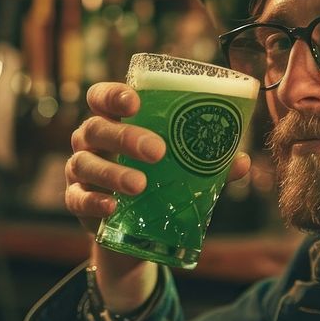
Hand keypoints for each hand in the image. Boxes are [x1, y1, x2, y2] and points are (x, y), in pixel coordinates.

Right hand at [65, 81, 251, 311]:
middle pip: (96, 128)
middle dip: (124, 137)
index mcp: (114, 120)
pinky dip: (94, 202)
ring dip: (112, 173)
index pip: (101, 96)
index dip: (112, 94)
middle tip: (157, 151)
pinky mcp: (76, 201)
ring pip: (84, 163)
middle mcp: (91, 140)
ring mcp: (79, 170)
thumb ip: (208, 162)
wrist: (133, 226)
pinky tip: (113, 207)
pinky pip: (78, 199)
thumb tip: (243, 162)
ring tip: (140, 185)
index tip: (134, 102)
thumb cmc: (157, 178)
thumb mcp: (181, 167)